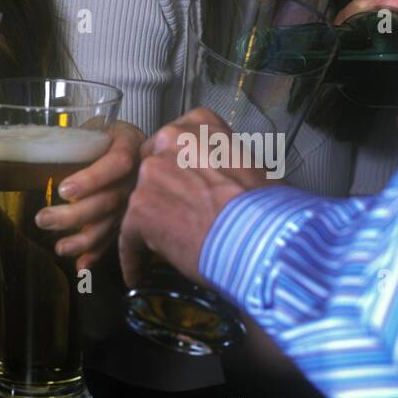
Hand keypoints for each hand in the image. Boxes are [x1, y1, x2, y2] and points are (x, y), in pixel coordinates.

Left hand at [34, 120, 141, 271]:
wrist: (135, 144)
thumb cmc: (106, 133)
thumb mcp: (96, 126)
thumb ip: (74, 138)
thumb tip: (33, 152)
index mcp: (130, 144)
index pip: (117, 163)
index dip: (92, 179)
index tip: (64, 190)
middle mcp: (138, 176)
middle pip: (111, 200)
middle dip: (76, 215)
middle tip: (42, 219)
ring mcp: (137, 200)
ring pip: (112, 223)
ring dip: (84, 240)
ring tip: (59, 248)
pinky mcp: (131, 218)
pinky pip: (116, 238)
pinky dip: (98, 254)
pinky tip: (82, 266)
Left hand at [118, 109, 268, 287]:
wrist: (263, 239)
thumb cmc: (268, 209)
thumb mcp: (253, 168)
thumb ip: (224, 165)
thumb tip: (223, 182)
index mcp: (201, 125)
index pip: (173, 141)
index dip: (175, 167)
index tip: (180, 184)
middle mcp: (171, 140)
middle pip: (151, 168)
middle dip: (159, 193)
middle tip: (174, 216)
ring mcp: (152, 172)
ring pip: (140, 202)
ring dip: (147, 225)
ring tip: (159, 249)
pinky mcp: (140, 208)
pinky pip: (129, 237)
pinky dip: (134, 257)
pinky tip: (140, 272)